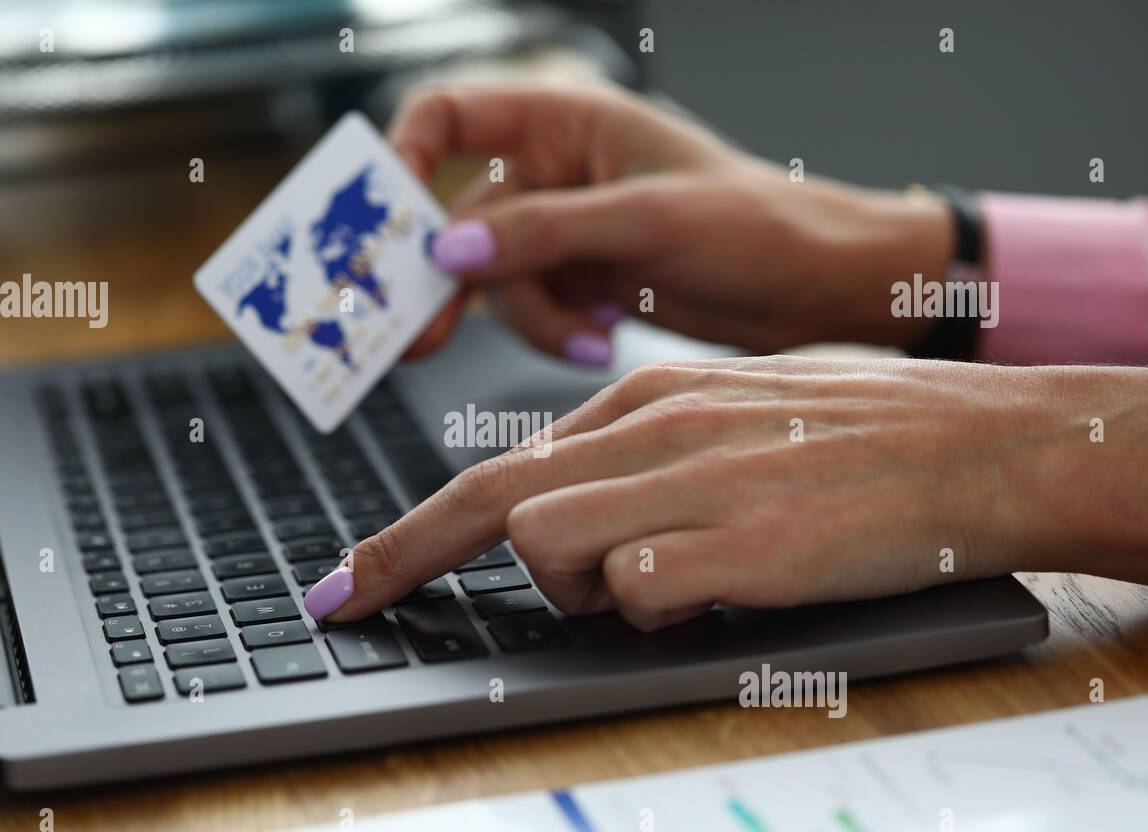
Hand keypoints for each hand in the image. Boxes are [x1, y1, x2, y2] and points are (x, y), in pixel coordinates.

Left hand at [304, 358, 1147, 630]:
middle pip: (488, 501)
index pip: (494, 467)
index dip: (410, 529)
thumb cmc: (852, 438)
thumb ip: (636, 457)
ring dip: (576, 586)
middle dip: (403, 557)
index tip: (353, 574)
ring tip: (655, 580)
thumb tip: (563, 513)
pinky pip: (636, 589)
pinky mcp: (740, 542)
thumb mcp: (725, 417)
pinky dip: (655, 607)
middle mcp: (650, 430)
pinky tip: (718, 587)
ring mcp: (691, 482)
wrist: (971, 445)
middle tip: (350, 599)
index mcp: (642, 400)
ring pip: (546, 543)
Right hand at [391, 82, 955, 363]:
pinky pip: (531, 311)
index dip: (404, 161)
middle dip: (440, 278)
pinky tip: (601, 340)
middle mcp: (554, 171)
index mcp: (566, 120)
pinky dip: (554, 333)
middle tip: (414, 336)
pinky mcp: (582, 280)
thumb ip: (540, 233)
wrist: (822, 288)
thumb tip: (445, 253)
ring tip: (587, 337)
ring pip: (494, 279)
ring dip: (527, 319)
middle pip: (457, 215)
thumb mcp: (645, 222)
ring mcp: (565, 230)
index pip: (450, 116)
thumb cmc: (759, 224)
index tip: (385, 224)